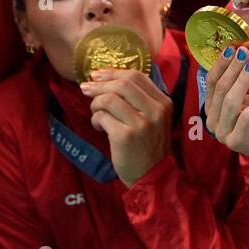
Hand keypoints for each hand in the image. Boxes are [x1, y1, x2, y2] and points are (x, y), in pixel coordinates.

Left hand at [81, 67, 172, 186]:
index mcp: (163, 102)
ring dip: (96, 104)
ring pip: (109, 99)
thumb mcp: (154, 118)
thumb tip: (106, 77)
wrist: (151, 176)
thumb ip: (139, 99)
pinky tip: (100, 128)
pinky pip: (102, 117)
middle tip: (85, 88)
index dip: (113, 72)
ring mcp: (141, 123)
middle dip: (99, 84)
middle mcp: (155, 110)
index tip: (97, 75)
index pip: (136, 76)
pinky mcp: (125, 136)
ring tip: (96, 114)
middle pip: (122, 84)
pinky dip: (96, 120)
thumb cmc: (149, 145)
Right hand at [204, 46, 248, 182]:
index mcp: (213, 108)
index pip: (212, 82)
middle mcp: (213, 121)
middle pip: (220, 89)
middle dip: (233, 68)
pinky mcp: (237, 142)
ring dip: (243, 80)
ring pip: (230, 101)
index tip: (233, 47)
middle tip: (244, 52)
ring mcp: (223, 134)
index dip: (221, 63)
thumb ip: (247, 77)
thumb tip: (244, 50)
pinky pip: (247, 118)